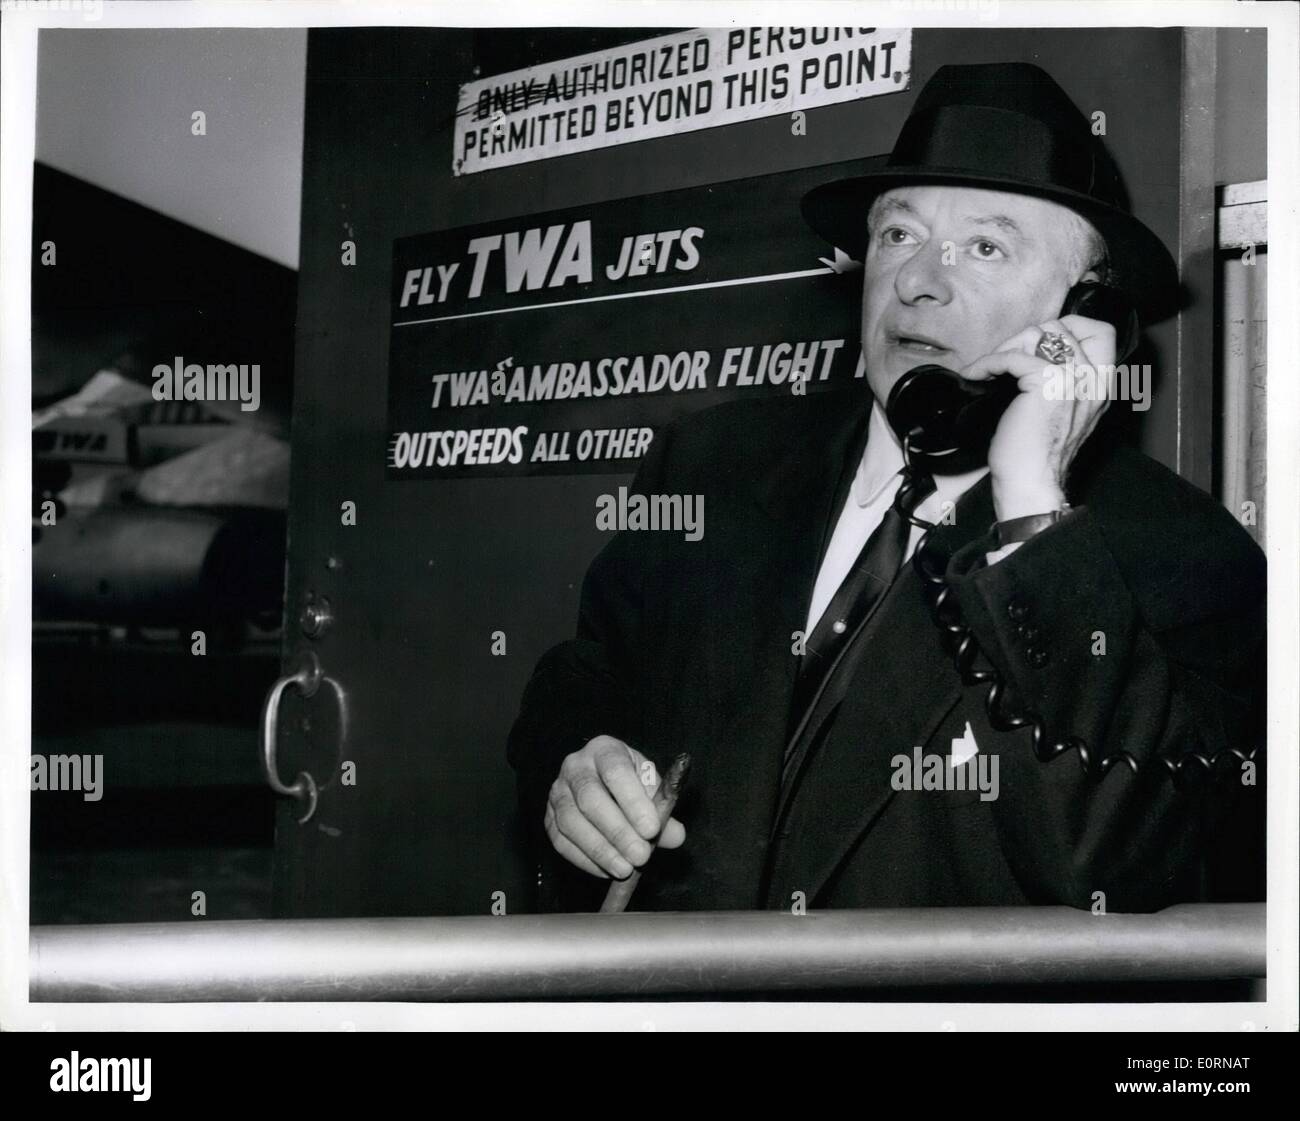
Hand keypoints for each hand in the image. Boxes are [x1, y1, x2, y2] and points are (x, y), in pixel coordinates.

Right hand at [544, 735, 685, 878]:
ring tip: (625, 869)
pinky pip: (560, 841)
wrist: (602, 782)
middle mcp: (575, 766)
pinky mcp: (549, 817)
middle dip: (617, 831)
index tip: (651, 829)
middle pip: (589, 798)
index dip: (633, 801)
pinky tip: (607, 870)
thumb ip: (663, 809)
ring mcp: (557, 792)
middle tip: (640, 856)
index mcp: (604, 750)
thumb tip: (675, 835)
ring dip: (600, 850)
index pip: (615, 771)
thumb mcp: (651, 787)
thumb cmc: (631, 783)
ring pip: (571, 821)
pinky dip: (585, 860)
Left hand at [960, 315, 1117, 520]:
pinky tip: (976, 374)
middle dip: (1027, 335)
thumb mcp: (1060, 412)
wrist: (1032, 483)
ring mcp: (1073, 378)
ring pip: (1040, 334)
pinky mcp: (1047, 382)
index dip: (1069, 326)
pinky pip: (1013, 356)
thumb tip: (1034, 354)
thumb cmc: (1036, 455)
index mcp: (1101, 385)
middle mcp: (1094, 378)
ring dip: (1007, 346)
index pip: (1101, 332)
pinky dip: (989, 362)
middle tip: (1004, 358)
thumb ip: (1061, 383)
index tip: (1038, 340)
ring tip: (990, 367)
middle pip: (1064, 326)